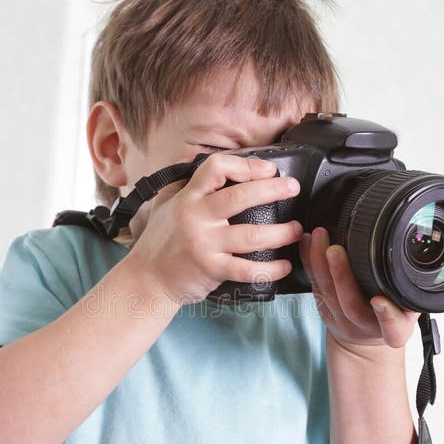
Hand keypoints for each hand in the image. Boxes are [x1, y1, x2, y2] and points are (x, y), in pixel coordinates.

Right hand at [127, 153, 303, 304]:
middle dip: (273, 189)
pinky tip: (284, 266)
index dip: (246, 165)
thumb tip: (220, 171)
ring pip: (252, 235)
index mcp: (188, 197)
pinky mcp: (211, 269)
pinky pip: (247, 270)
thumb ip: (189, 188)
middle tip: (293, 188)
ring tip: (296, 229)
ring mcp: (204, 244)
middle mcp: (196, 217)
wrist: (146, 279)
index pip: (217, 167)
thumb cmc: (160, 241)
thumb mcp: (167, 205)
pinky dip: (270, 269)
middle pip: (240, 196)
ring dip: (281, 232)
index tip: (268, 170)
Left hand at [299, 227, 418, 349]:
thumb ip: (416, 298)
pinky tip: (305, 242)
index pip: (392, 328)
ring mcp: (340, 318)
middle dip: (341, 275)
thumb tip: (433, 272)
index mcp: (392, 329)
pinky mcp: (323, 307)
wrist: (363, 345)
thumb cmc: (390, 322)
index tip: (380, 301)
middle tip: (335, 249)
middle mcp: (363, 325)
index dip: (387, 316)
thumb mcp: (412, 314)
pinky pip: (313, 283)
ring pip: (327, 293)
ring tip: (319, 237)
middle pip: (350, 304)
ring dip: (319, 263)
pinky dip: (308, 261)